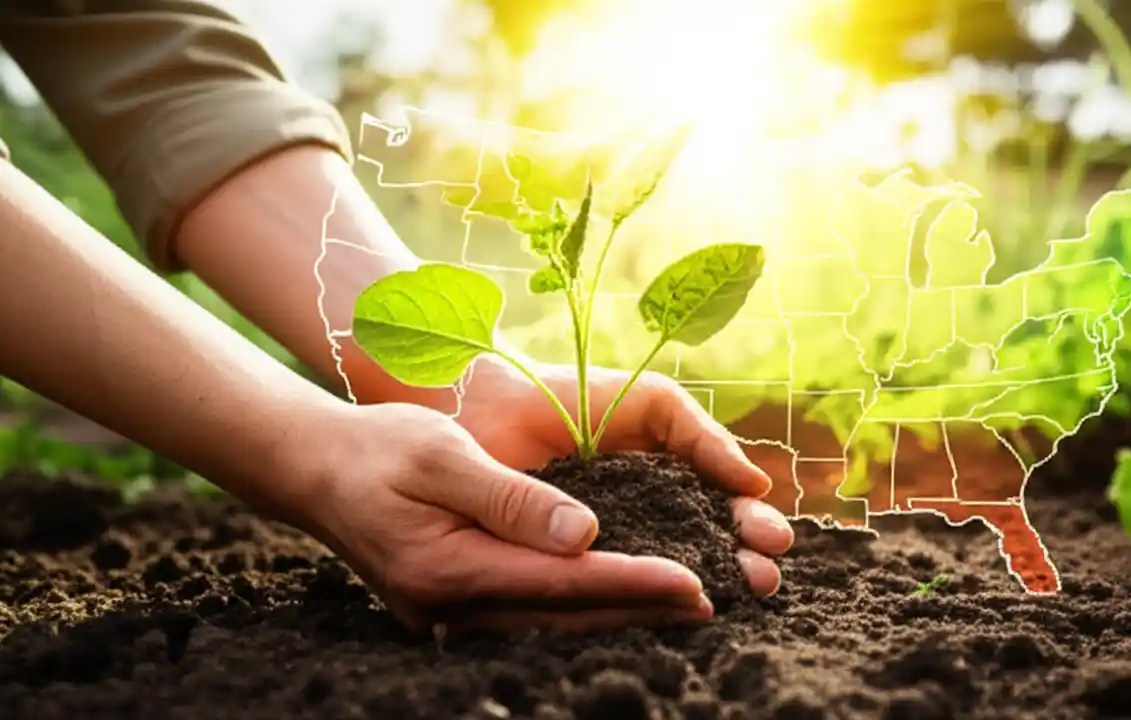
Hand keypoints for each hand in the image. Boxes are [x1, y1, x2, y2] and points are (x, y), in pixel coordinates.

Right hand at [351, 353, 793, 599]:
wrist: (315, 471)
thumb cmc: (380, 449)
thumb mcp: (442, 454)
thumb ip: (512, 497)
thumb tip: (586, 533)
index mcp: (452, 567)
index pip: (564, 584)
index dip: (633, 583)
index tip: (693, 582)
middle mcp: (453, 606)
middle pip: (566, 617)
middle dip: (640, 610)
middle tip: (709, 602)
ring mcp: (450, 616)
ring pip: (552, 624)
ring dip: (617, 615)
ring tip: (679, 605)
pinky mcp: (452, 608)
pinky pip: (531, 616)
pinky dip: (580, 609)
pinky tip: (615, 600)